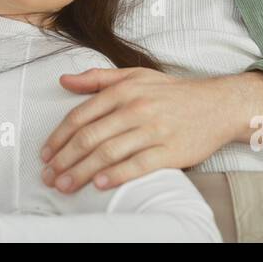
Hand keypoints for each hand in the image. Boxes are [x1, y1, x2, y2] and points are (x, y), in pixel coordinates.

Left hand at [38, 68, 235, 193]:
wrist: (217, 104)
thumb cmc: (171, 92)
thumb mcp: (134, 76)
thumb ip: (97, 78)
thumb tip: (64, 80)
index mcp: (123, 91)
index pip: (81, 116)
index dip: (59, 137)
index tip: (45, 154)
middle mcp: (136, 109)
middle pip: (90, 137)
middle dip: (65, 159)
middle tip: (48, 176)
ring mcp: (153, 130)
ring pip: (109, 153)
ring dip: (82, 172)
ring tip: (65, 185)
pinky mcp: (170, 150)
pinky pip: (138, 165)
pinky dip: (116, 175)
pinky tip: (100, 185)